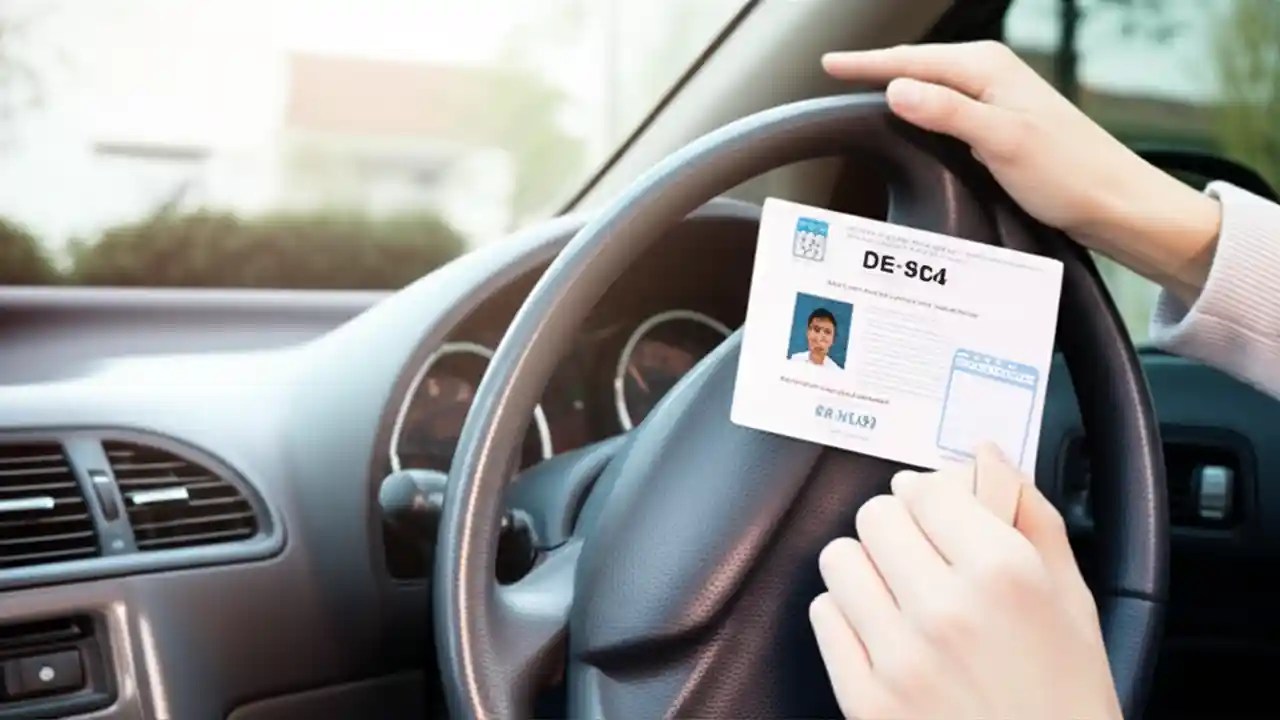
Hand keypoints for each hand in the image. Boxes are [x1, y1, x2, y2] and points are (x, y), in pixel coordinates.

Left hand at [809, 444, 1120, 719]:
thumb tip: (987, 454)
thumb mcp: (1074, 602)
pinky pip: (824, 615)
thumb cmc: (1067, 699)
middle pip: (876, 516)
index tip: (939, 510)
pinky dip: (848, 616)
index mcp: (1004, 574)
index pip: (926, 489)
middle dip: (898, 527)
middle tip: (920, 552)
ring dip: (867, 567)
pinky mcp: (864, 697)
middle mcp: (945, 608)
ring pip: (840, 559)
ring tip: (899, 593)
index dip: (931, 495)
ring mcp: (898, 655)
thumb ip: (1032, 517)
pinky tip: (884, 633)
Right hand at [822, 41, 1220, 304]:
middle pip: (919, 66)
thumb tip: (895, 88)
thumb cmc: (1069, 173)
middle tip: (835, 71)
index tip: (828, 64)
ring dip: (898, 85)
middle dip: (877, 68)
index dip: (867, 63)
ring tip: (863, 89)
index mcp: (988, 68)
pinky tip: (912, 117)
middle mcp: (993, 74)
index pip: (911, 61)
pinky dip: (921, 107)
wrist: (1116, 202)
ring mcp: (999, 97)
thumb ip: (947, 111)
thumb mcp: (1002, 140)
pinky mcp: (1003, 122)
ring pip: (933, 84)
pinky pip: (947, 104)